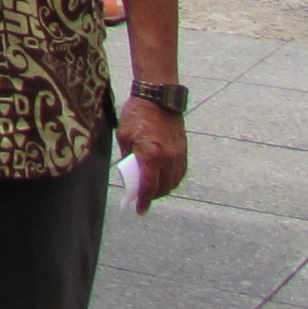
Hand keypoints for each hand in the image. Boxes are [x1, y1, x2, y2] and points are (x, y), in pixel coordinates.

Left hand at [116, 96, 186, 211]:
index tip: (140, 210)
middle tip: (142, 198)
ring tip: (152, 190)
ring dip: (163, 189)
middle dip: (152, 196)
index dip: (144, 201)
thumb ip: (127, 156)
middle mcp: (167, 158)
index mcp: (150, 154)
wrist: (159, 98)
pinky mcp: (183, 150)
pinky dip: (172, 180)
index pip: (149, 186)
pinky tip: (164, 179)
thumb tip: (128, 171)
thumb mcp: (124, 135)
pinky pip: (179, 173)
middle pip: (162, 187)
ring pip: (173, 182)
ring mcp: (178, 155)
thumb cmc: (137, 114)